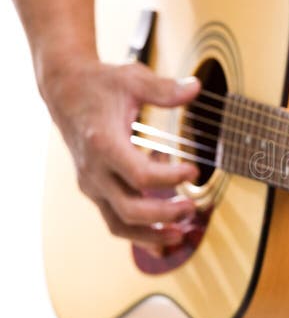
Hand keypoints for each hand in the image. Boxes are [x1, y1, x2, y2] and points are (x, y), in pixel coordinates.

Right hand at [42, 60, 199, 248]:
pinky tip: (164, 239)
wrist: (65, 91)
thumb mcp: (133, 79)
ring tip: (181, 233)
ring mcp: (92, 183)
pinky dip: (139, 234)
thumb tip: (196, 87)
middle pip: (130, 208)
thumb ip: (164, 89)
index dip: (170, 179)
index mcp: (103, 143)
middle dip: (164, 214)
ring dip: (151, 235)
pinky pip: (115, 221)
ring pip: (119, 223)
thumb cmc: (101, 85)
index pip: (140, 175)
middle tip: (192, 207)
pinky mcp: (95, 189)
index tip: (194, 170)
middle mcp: (94, 169)